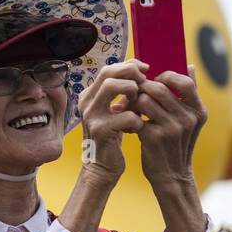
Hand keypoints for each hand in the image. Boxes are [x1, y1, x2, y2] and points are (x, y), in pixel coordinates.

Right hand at [77, 59, 151, 184]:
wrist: (102, 166)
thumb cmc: (112, 136)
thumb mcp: (114, 110)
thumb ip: (121, 93)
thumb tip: (139, 71)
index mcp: (90, 95)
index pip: (108, 69)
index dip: (129, 66)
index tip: (145, 70)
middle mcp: (86, 102)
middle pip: (108, 73)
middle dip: (131, 74)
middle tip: (145, 82)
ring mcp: (91, 115)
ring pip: (111, 86)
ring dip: (131, 91)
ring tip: (139, 104)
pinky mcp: (100, 130)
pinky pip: (126, 115)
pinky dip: (137, 119)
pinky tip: (138, 127)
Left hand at [132, 64, 207, 190]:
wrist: (171, 175)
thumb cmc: (176, 143)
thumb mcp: (190, 120)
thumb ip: (189, 94)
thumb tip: (190, 65)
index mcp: (198, 111)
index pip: (185, 82)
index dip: (167, 76)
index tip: (156, 79)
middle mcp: (188, 119)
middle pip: (158, 88)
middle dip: (142, 87)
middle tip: (135, 93)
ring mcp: (172, 129)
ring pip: (144, 99)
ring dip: (133, 101)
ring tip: (130, 107)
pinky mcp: (155, 138)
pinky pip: (135, 116)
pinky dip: (128, 116)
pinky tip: (128, 122)